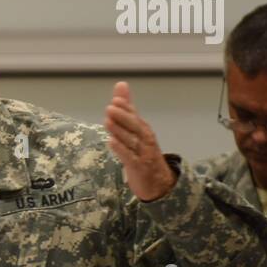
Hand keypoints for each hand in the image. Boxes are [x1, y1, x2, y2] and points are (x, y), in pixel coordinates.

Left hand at [105, 82, 176, 201]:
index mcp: (143, 129)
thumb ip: (127, 108)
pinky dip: (121, 150)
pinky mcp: (138, 167)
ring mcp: (143, 153)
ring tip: (108, 121)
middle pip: (134, 126)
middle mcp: (145, 139)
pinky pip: (130, 157)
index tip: (117, 99)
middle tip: (111, 107)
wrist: (158, 181)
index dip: (126, 108)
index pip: (134, 116)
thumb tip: (121, 84)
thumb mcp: (135, 128)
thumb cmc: (143, 151)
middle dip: (123, 116)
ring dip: (119, 131)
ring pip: (131, 141)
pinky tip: (111, 142)